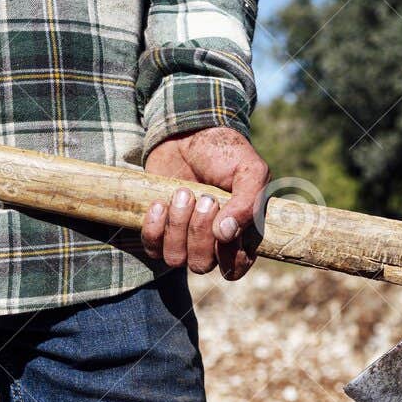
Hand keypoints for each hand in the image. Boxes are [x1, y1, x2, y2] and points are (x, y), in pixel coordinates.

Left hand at [140, 127, 268, 279]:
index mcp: (240, 234)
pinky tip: (160, 203)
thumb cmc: (225, 153)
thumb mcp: (249, 171)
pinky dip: (155, 228)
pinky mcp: (158, 230)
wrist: (188, 133)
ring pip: (176, 259)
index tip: (225, 226)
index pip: (235, 268)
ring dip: (178, 226)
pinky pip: (152, 248)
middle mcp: (212, 243)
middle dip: (200, 232)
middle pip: (201, 264)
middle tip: (204, 197)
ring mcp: (183, 238)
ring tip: (183, 193)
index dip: (229, 256)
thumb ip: (248, 203)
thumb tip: (226, 235)